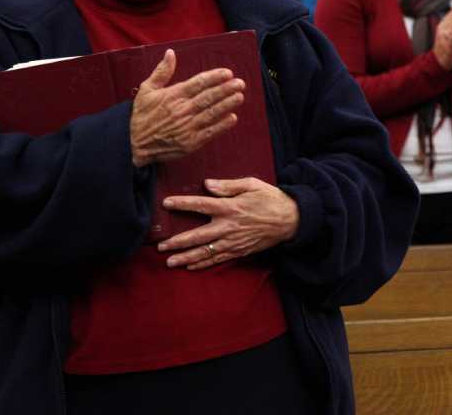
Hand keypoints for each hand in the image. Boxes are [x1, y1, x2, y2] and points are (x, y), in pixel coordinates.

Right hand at [129, 50, 244, 167]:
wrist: (133, 143)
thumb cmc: (141, 115)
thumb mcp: (146, 89)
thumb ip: (162, 72)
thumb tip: (170, 53)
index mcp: (173, 95)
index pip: (198, 83)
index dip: (214, 77)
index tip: (227, 73)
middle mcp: (182, 110)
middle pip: (208, 97)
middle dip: (226, 89)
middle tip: (240, 83)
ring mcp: (187, 127)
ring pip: (211, 113)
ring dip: (227, 104)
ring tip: (240, 96)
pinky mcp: (190, 142)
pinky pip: (209, 132)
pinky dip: (222, 126)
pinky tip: (233, 118)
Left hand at [157, 177, 299, 269]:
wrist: (291, 219)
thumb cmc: (270, 198)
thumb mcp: (252, 184)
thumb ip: (228, 185)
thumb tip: (207, 184)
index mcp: (230, 207)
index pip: (201, 205)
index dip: (182, 204)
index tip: (166, 203)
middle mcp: (228, 227)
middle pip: (198, 236)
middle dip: (178, 241)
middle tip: (161, 246)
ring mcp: (233, 242)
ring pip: (205, 252)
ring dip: (186, 257)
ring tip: (170, 262)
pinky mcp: (240, 251)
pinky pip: (218, 260)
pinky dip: (204, 264)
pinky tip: (191, 267)